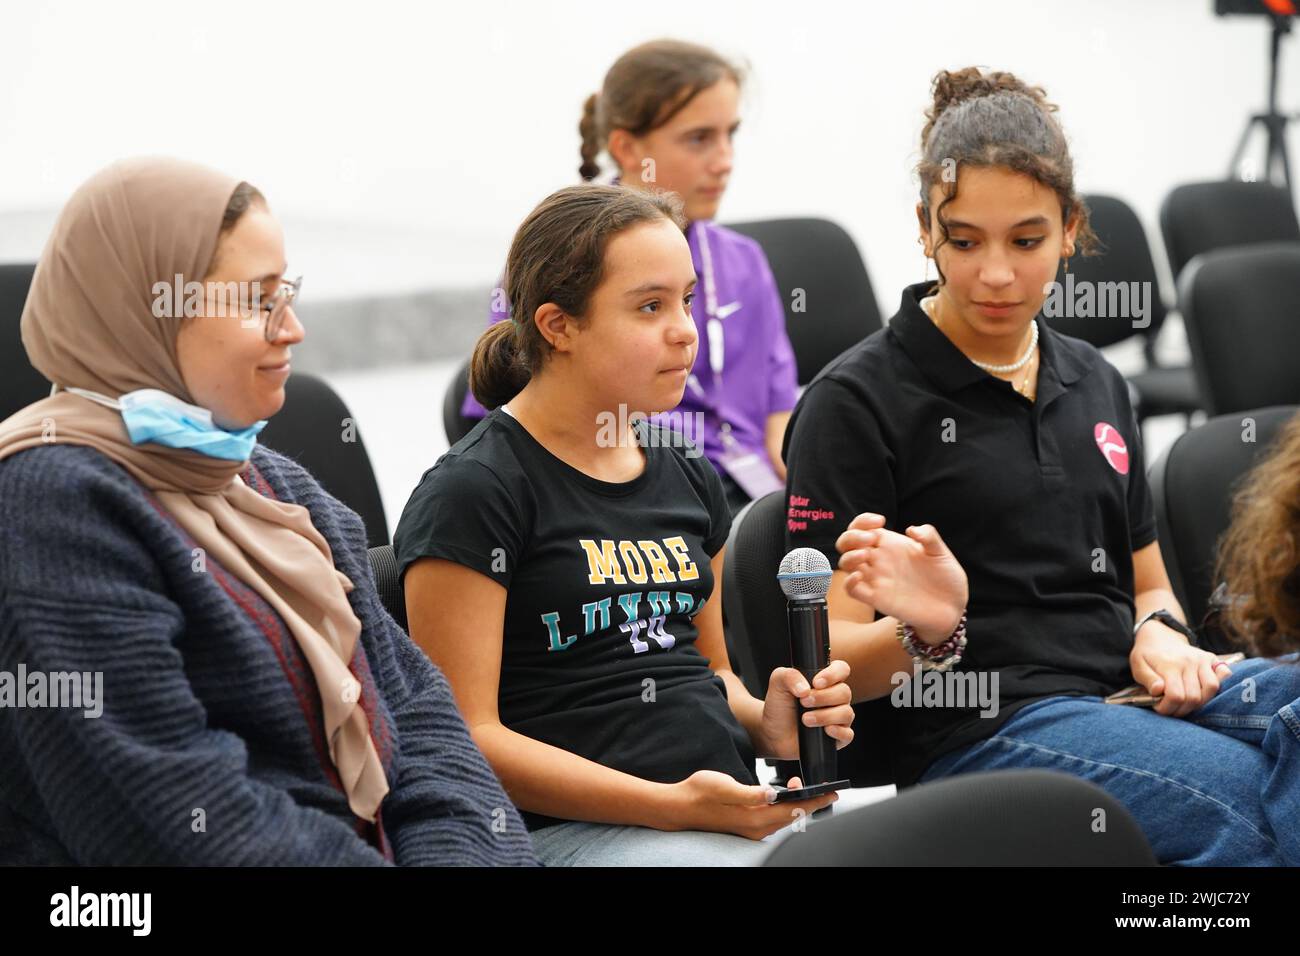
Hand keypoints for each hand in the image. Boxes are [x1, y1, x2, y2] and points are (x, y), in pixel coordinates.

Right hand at [666, 770, 838, 839]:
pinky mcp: (745, 826)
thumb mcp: (723, 786)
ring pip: (783, 819)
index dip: (813, 801)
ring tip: (805, 790)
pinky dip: (784, 809)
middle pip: (792, 817)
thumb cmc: (699, 792)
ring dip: (796, 806)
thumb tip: (773, 793)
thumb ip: (750, 792)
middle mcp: (755, 829)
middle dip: (810, 803)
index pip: (792, 811)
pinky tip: (784, 798)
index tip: (832, 793)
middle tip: (826, 790)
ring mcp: (750, 830)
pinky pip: (772, 819)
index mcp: (753, 819)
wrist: (679, 806)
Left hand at [759, 662, 855, 760]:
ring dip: (825, 716)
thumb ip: (790, 676)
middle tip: (803, 702)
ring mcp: (838, 717)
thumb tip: (805, 688)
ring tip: (805, 719)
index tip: (816, 683)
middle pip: (845, 692)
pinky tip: (824, 730)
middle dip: (823, 697)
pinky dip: (838, 732)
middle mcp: (835, 698)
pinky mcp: (838, 737)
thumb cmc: (780, 705)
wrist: (773, 732)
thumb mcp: (778, 683)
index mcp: (825, 681)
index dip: (833, 674)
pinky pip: (848, 734)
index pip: (842, 669)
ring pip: (847, 713)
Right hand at [835, 513, 967, 642]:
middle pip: (848, 543)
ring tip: (865, 555)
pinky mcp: (876, 599)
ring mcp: (876, 579)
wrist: (952, 607)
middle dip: (852, 536)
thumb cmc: (946, 578)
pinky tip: (859, 576)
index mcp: (891, 545)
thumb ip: (929, 537)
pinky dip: (849, 582)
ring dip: (849, 556)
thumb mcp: (941, 553)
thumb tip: (911, 529)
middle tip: (870, 538)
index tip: (880, 521)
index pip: (864, 527)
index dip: (864, 520)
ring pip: (846, 564)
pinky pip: (852, 590)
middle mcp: (879, 560)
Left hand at [1130, 621, 1231, 717]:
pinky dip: (1218, 686)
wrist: (1160, 636)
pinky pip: (1224, 674)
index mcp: (1169, 664)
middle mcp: (1189, 661)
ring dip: (1200, 702)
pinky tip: (1203, 691)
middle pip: (1194, 697)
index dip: (1168, 708)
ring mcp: (1202, 659)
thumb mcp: (1138, 665)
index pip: (1176, 696)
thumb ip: (1147, 679)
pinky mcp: (1211, 658)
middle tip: (1171, 708)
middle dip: (1181, 709)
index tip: (1160, 708)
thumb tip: (1158, 691)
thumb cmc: (1147, 654)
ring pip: (1211, 689)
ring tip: (1185, 703)